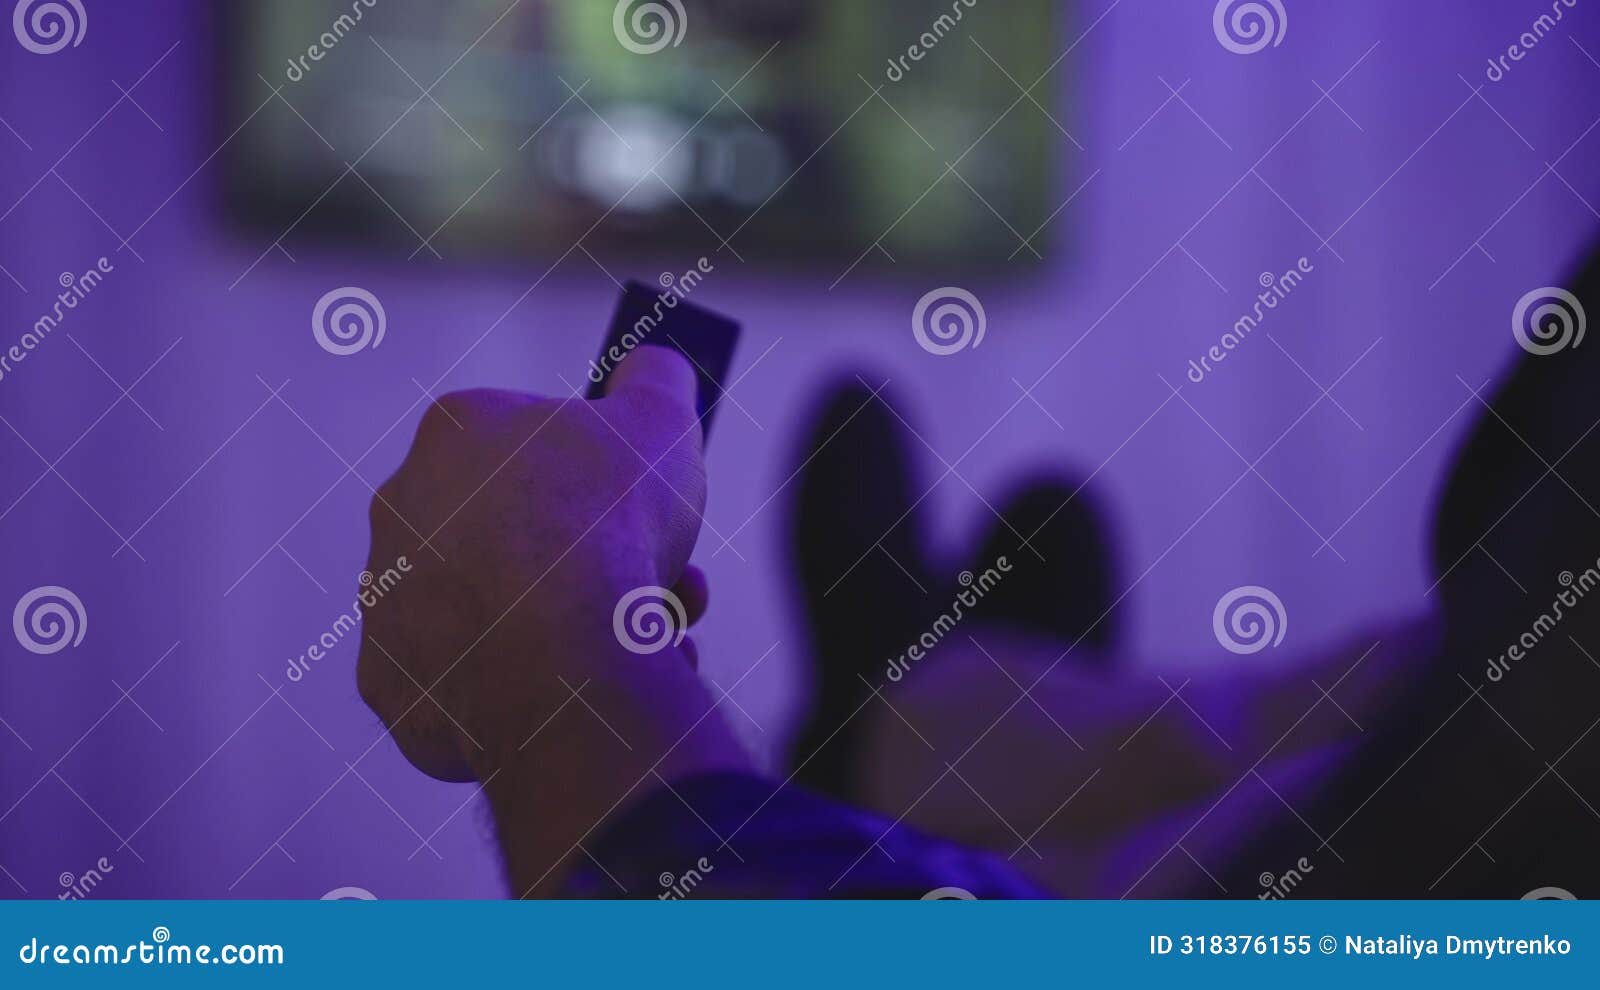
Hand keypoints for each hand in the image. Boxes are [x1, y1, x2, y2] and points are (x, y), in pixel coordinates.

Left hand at [357, 347, 749, 893]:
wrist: (559, 653)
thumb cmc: (607, 523)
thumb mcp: (663, 420)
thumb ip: (656, 382)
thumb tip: (653, 365)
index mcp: (455, 436)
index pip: (539, 446)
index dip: (615, 480)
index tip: (656, 511)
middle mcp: (402, 513)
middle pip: (523, 534)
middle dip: (603, 559)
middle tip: (671, 586)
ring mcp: (389, 605)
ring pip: (502, 614)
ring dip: (577, 626)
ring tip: (654, 645)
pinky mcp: (395, 686)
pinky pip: (476, 686)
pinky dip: (533, 691)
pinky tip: (593, 692)